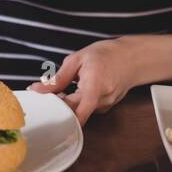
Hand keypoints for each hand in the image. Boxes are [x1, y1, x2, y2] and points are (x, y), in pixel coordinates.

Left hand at [29, 34, 171, 125]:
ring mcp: (105, 106)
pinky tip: (79, 89)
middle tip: (51, 93)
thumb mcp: (79, 59)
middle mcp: (101, 101)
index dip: (60, 117)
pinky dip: (79, 102)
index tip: (47, 110)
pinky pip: (87, 109)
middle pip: (74, 112)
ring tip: (67, 87)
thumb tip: (38, 89)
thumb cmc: (107, 54)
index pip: (78, 114)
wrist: (133, 58)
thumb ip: (58, 78)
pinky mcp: (106, 107)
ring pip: (80, 111)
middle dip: (60, 105)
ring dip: (69, 103)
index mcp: (94, 87)